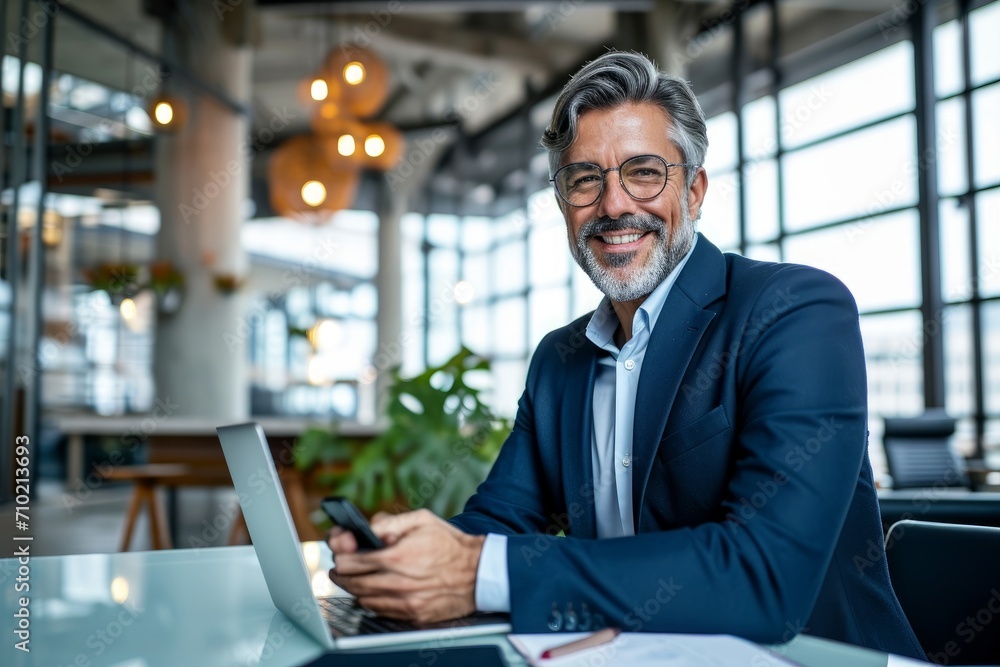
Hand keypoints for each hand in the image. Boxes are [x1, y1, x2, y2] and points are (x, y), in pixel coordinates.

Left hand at [327, 509, 484, 623]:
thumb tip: (366, 530)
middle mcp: (399, 582)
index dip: (341, 556)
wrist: (478, 572)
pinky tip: (375, 591)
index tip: (341, 554)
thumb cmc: (450, 544)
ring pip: (364, 599)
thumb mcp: (421, 520)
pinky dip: (372, 601)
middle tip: (340, 568)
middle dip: (342, 573)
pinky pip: (381, 611)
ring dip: (355, 589)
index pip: (352, 561)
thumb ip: (390, 522)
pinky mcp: (413, 615)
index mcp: (398, 556)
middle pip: (353, 583)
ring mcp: (406, 602)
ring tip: (356, 579)